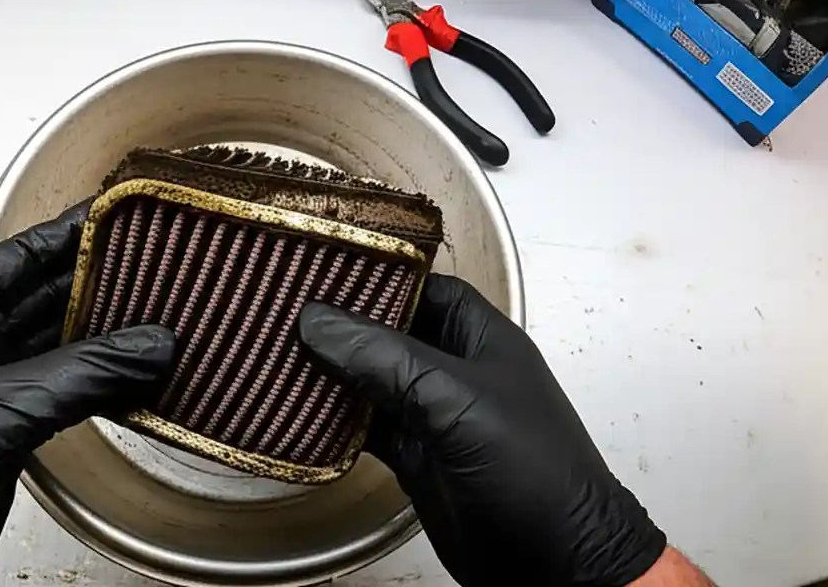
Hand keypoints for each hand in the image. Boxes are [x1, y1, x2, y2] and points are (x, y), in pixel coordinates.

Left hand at [0, 204, 175, 586]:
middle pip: (42, 299)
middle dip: (96, 281)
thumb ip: (76, 376)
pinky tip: (138, 377)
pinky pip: (64, 393)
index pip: (13, 259)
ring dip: (105, 336)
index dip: (64, 234)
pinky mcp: (8, 433)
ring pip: (58, 348)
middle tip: (157, 261)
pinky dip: (100, 384)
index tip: (116, 213)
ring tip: (160, 314)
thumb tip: (151, 343)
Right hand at [299, 275, 666, 586]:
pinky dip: (333, 422)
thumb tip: (314, 319)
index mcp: (479, 337)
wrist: (555, 562)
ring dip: (329, 373)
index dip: (376, 277)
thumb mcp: (455, 399)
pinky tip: (295, 411)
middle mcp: (454, 369)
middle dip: (340, 324)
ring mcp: (433, 416)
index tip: (319, 271)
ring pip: (371, 381)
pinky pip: (366, 428)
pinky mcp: (415, 457)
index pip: (422, 287)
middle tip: (279, 311)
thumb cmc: (526, 465)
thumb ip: (385, 357)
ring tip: (272, 354)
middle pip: (388, 333)